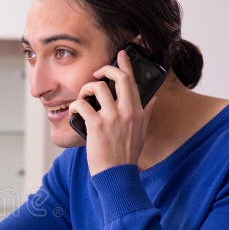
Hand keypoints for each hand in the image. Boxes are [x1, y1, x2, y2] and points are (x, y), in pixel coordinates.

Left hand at [68, 49, 158, 174]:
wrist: (117, 174)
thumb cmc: (126, 153)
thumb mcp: (142, 131)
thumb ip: (147, 112)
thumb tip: (154, 98)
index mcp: (139, 111)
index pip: (133, 81)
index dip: (125, 64)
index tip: (120, 54)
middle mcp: (128, 111)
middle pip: (118, 78)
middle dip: (105, 70)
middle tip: (96, 73)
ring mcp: (112, 117)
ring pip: (97, 88)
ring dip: (85, 89)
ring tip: (83, 98)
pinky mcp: (96, 125)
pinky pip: (82, 105)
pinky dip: (75, 105)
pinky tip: (74, 111)